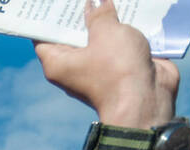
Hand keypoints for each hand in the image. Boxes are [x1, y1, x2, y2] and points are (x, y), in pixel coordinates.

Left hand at [34, 0, 178, 127]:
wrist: (146, 101)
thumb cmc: (117, 69)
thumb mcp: (105, 32)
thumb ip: (99, 14)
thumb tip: (95, 3)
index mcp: (58, 63)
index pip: (43, 37)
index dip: (46, 18)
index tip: (50, 3)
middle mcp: (74, 68)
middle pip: (72, 35)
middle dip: (79, 13)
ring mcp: (98, 69)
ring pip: (98, 38)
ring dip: (105, 18)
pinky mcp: (120, 68)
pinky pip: (118, 45)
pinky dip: (123, 29)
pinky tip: (129, 8)